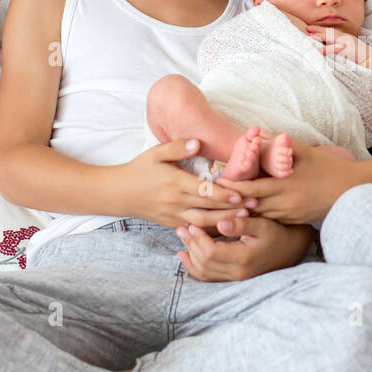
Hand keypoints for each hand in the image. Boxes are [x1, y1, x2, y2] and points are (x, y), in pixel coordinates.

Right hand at [119, 138, 257, 229]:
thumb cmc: (138, 169)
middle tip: (255, 206)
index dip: (224, 194)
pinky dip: (210, 230)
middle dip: (232, 209)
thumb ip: (177, 147)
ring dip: (225, 222)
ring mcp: (173, 216)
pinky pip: (194, 229)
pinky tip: (227, 228)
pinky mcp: (171, 224)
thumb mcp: (155, 153)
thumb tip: (198, 142)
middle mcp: (175, 202)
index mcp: (174, 183)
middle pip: (208, 208)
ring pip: (203, 223)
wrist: (117, 193)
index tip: (242, 194)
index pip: (204, 191)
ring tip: (245, 219)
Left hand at [175, 215, 314, 281]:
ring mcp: (235, 279)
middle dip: (190, 245)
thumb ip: (240, 224)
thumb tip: (219, 223)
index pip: (211, 253)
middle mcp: (238, 273)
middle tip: (181, 229)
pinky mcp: (234, 279)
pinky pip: (209, 277)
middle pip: (204, 263)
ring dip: (190, 256)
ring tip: (183, 238)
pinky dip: (194, 267)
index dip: (198, 239)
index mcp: (244, 258)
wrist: (291, 249)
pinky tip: (185, 256)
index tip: (191, 225)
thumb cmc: (277, 232)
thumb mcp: (261, 224)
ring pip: (204, 272)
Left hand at [215, 144, 363, 223]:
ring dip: (243, 211)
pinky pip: (271, 220)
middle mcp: (285, 204)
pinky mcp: (295, 223)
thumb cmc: (329, 168)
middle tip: (213, 197)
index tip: (216, 183)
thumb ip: (279, 142)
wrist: (353, 191)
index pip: (250, 189)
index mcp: (285, 186)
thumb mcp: (305, 151)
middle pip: (250, 206)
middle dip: (232, 202)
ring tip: (225, 206)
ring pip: (259, 216)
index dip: (232, 187)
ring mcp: (290, 216)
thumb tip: (257, 131)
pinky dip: (259, 216)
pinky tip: (248, 213)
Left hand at [305, 26, 371, 71]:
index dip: (321, 30)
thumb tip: (327, 54)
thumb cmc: (362, 61)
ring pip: (332, 38)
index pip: (332, 33)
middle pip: (330, 33)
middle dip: (318, 30)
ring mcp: (349, 43)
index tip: (310, 29)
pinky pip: (336, 49)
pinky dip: (327, 49)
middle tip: (307, 29)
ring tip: (310, 37)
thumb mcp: (349, 53)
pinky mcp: (350, 50)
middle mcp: (347, 39)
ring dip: (320, 37)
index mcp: (346, 39)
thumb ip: (339, 52)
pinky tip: (319, 50)